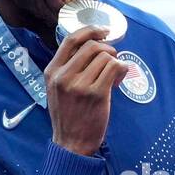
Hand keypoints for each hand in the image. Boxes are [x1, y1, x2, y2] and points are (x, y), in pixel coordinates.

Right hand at [44, 25, 128, 155]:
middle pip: (92, 46)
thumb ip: (68, 68)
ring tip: (114, 75)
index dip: (91, 30)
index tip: (104, 31)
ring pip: (105, 57)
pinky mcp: (96, 94)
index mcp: (52, 71)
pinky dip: (122, 69)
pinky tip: (120, 78)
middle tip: (113, 59)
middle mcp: (63, 76)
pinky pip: (114, 68)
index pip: (71, 40)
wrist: (71, 144)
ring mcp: (79, 85)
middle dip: (107, 49)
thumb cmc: (68, 116)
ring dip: (115, 62)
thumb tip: (94, 48)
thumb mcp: (57, 89)